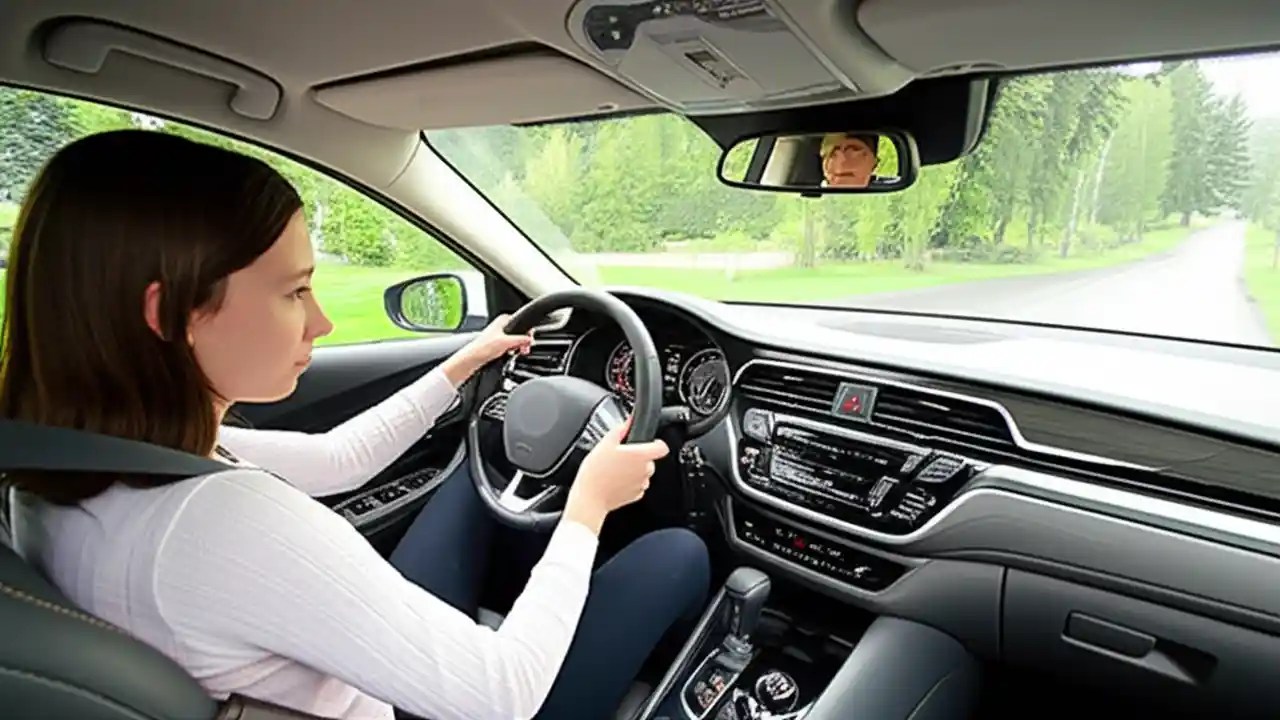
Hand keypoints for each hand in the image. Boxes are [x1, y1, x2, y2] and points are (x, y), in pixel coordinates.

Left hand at [441, 314, 532, 385]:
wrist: (472, 358)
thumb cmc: (483, 347)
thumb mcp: (506, 342)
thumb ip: (521, 340)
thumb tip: (530, 339)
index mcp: (503, 319)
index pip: (522, 322)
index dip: (527, 332)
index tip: (529, 341)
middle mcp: (501, 325)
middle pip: (519, 332)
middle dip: (523, 341)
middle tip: (524, 348)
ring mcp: (499, 335)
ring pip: (515, 340)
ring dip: (518, 346)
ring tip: (517, 352)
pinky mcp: (497, 344)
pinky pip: (510, 345)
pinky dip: (512, 350)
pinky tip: (510, 354)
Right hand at [565, 415, 669, 534]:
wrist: (590, 498)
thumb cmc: (596, 471)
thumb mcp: (605, 443)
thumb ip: (621, 429)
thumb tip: (629, 421)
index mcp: (640, 456)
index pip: (662, 447)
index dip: (656, 443)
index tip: (647, 442)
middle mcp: (645, 471)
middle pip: (650, 460)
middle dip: (638, 457)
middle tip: (621, 456)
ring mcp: (641, 485)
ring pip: (643, 472)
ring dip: (634, 470)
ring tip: (615, 469)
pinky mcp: (636, 495)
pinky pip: (637, 485)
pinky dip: (629, 482)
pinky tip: (615, 480)